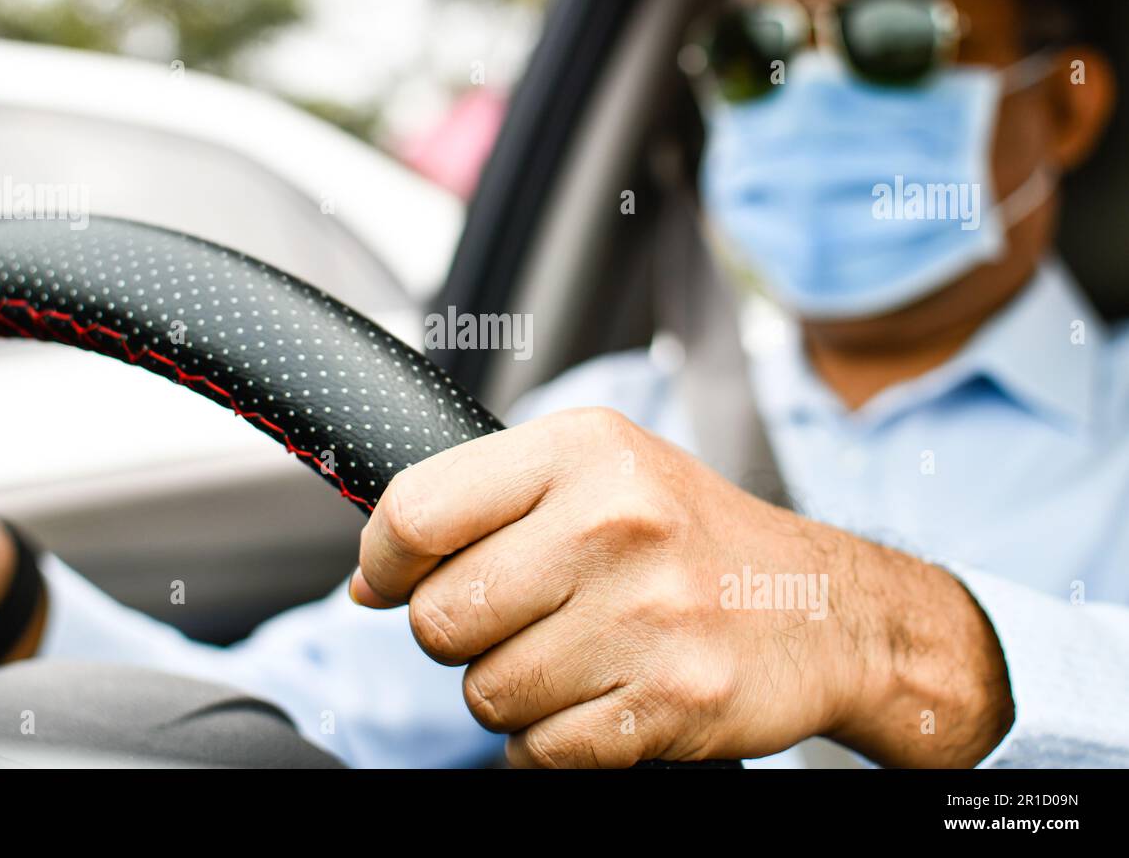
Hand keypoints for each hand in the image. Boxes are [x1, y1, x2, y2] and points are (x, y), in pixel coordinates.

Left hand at [351, 408, 1013, 767]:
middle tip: (521, 616)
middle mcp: (616, 522)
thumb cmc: (690, 536)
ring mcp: (648, 615)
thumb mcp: (597, 471)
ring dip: (512, 690)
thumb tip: (374, 577)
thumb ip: (481, 502)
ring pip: (486, 693)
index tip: (392, 578)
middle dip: (461, 633)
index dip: (385, 559)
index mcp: (584, 450)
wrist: (826, 609)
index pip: (417, 510)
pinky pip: (540, 750)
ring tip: (577, 653)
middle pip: (440, 618)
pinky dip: (553, 740)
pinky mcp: (670, 701)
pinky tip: (601, 695)